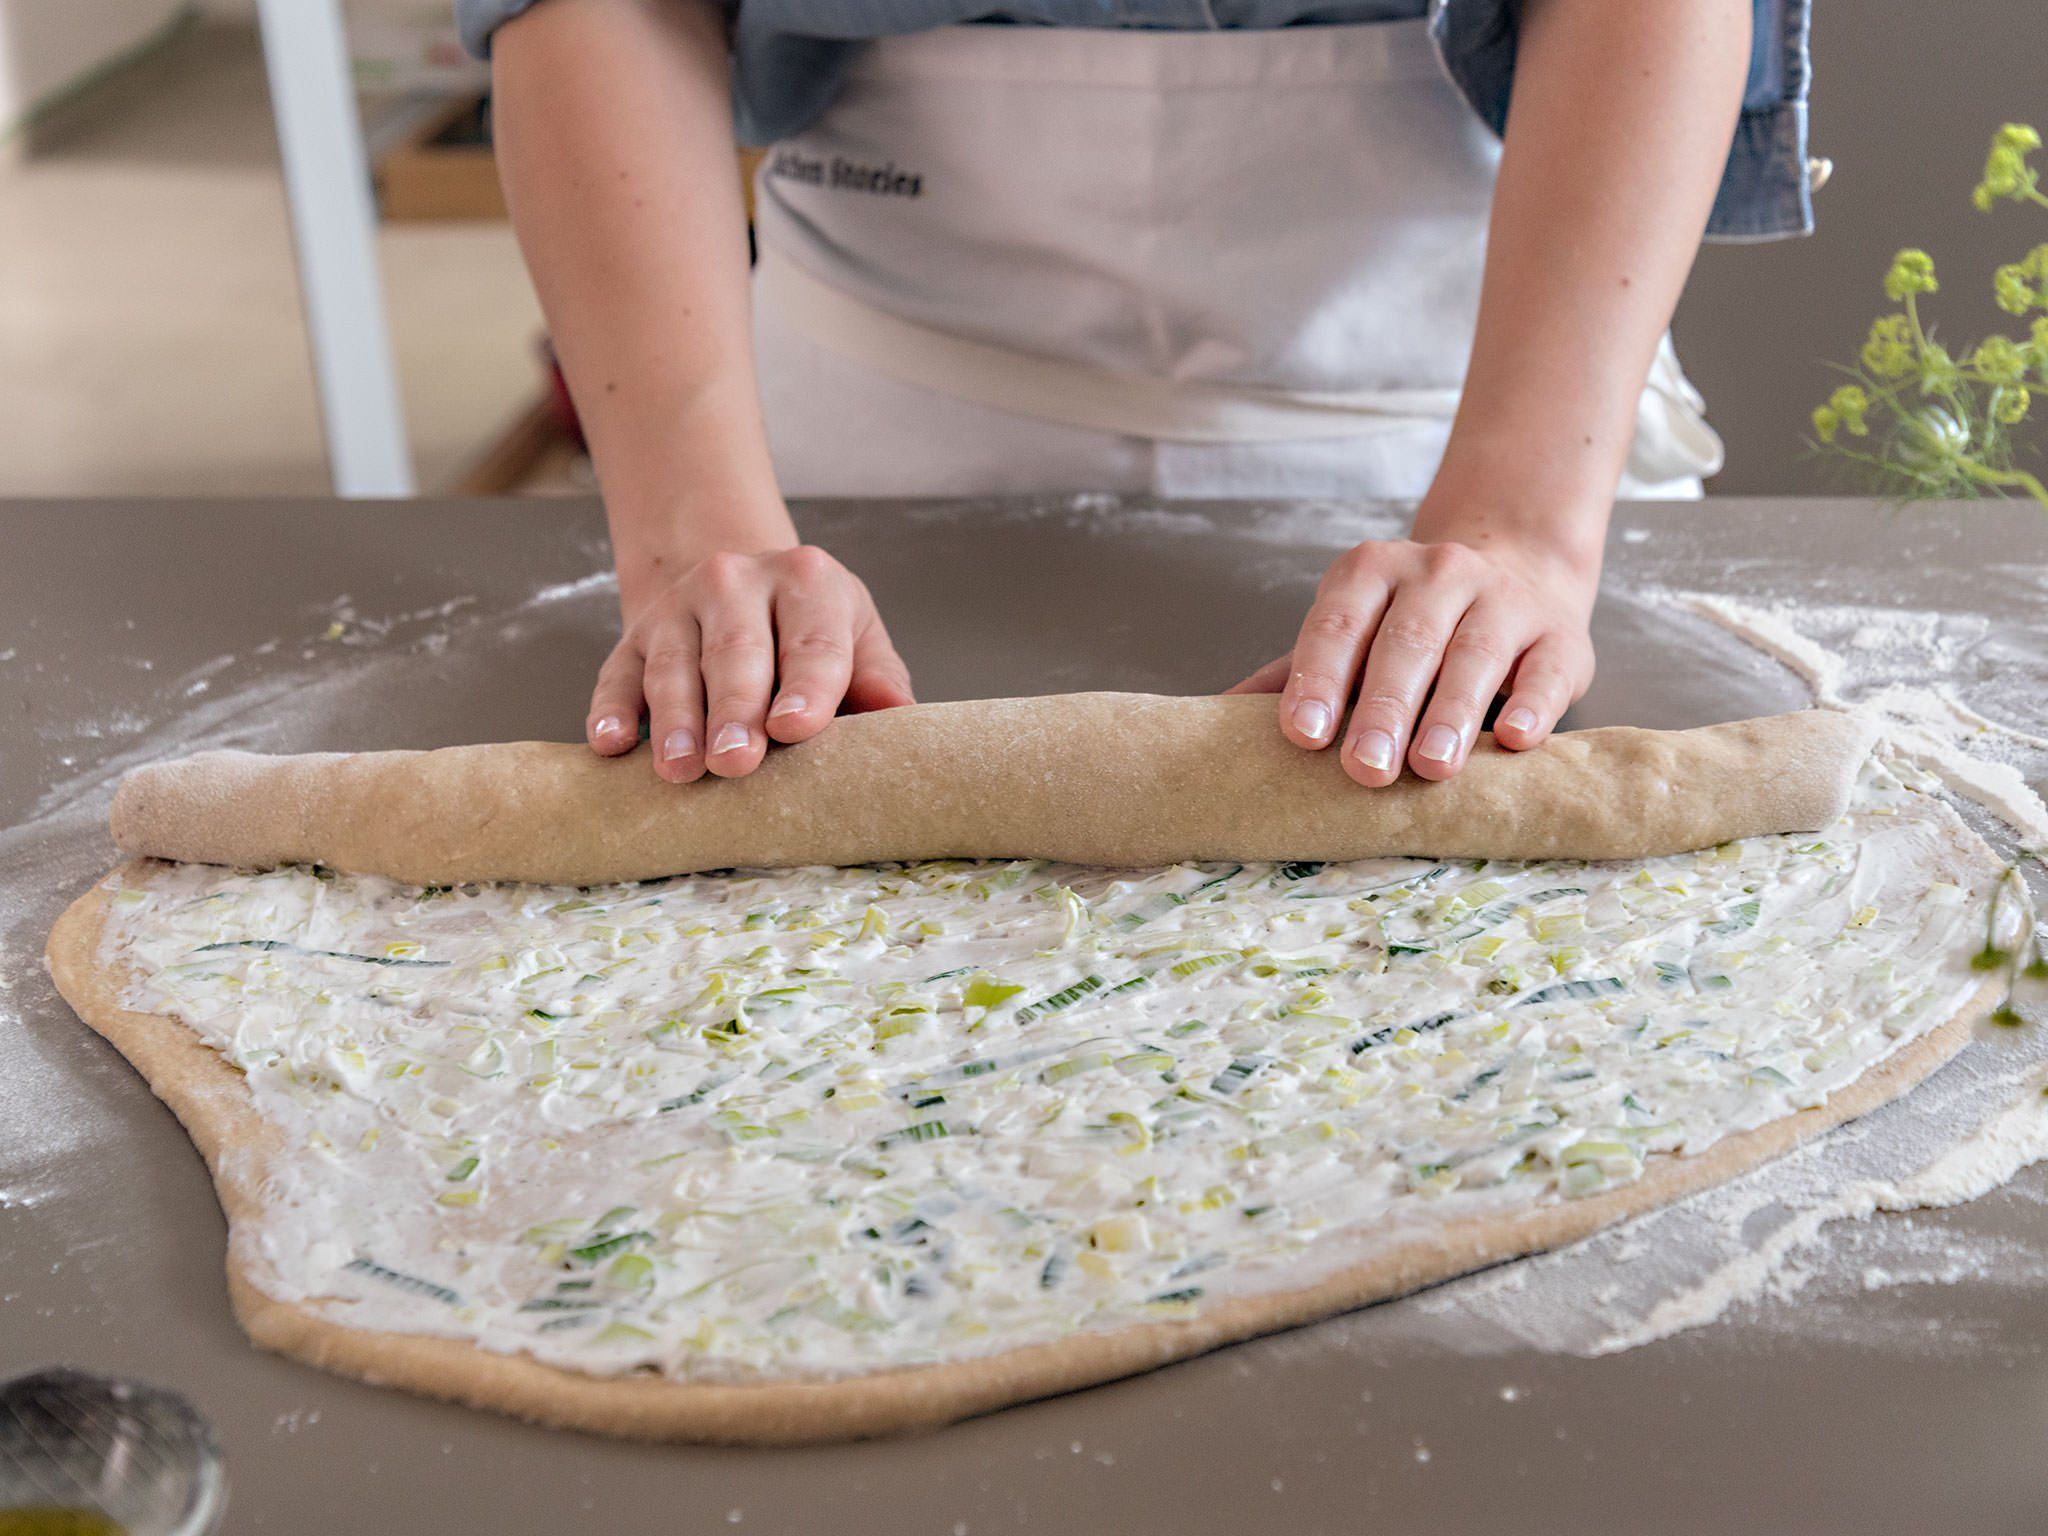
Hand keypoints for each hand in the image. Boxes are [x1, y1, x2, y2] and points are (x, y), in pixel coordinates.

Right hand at [587, 545, 914, 780]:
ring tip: (680, 768)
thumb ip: (878, 676)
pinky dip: (611, 708)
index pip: (812, 641)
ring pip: (673, 666)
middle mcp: (736, 582)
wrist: (738, 586)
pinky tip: (610, 742)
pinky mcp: (632, 638)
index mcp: (807, 582)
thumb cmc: (809, 629)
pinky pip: (617, 674)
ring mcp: (677, 607)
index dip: (806, 687)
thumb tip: (897, 716)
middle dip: (735, 711)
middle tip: (735, 762)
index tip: (794, 728)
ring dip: (675, 721)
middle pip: (736, 652)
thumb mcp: (856, 635)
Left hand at [1229, 535, 1597, 784]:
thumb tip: (1210, 719)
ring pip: (1475, 656)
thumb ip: (1292, 674)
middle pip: (1406, 644)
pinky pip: (1546, 670)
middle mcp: (1439, 573)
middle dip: (1382, 709)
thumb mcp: (1351, 633)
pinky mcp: (1560, 636)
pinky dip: (1533, 705)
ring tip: (1430, 767)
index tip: (1300, 736)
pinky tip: (1517, 741)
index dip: (1317, 680)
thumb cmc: (1411, 626)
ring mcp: (1503, 601)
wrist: (1517, 572)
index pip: (1337, 626)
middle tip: (1363, 769)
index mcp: (1371, 572)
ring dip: (1450, 714)